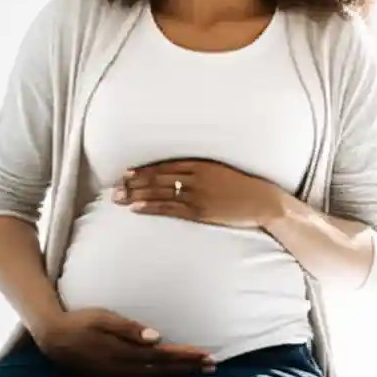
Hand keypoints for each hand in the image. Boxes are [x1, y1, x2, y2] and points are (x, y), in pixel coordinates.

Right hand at [31, 308, 215, 376]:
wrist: (53, 339)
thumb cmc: (81, 321)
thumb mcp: (104, 318)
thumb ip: (129, 329)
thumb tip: (156, 337)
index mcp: (123, 352)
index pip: (163, 356)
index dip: (186, 356)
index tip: (207, 355)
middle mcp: (123, 369)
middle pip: (163, 371)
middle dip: (189, 368)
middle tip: (213, 365)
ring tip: (199, 372)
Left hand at [115, 159, 285, 228]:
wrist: (262, 201)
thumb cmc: (243, 187)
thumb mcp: (221, 172)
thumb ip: (201, 172)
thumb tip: (180, 175)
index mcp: (201, 165)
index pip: (164, 166)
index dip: (143, 170)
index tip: (127, 173)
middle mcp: (196, 177)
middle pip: (157, 179)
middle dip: (134, 184)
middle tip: (115, 188)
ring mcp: (197, 195)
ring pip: (160, 193)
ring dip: (136, 196)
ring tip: (119, 199)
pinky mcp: (200, 211)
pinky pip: (170, 209)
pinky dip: (151, 208)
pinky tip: (136, 209)